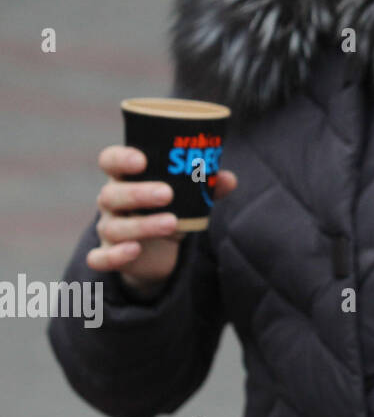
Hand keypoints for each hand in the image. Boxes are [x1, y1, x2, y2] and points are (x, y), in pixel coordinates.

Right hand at [89, 145, 237, 294]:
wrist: (159, 249)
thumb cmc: (171, 207)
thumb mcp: (187, 195)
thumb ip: (205, 185)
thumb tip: (229, 179)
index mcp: (126, 177)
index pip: (110, 161)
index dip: (121, 158)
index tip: (142, 160)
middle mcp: (111, 201)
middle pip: (111, 194)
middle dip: (138, 193)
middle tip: (168, 194)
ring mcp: (108, 228)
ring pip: (114, 227)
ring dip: (142, 225)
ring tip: (172, 223)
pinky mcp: (110, 254)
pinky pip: (102, 258)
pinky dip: (114, 255)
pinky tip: (134, 250)